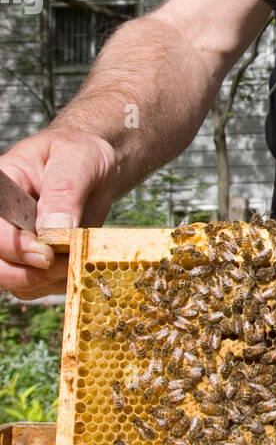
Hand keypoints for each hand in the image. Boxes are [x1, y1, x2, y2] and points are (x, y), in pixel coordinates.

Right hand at [0, 128, 116, 297]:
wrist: (97, 168)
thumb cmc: (80, 156)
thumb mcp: (77, 162)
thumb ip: (64, 193)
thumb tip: (54, 229)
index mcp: (1, 192)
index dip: (13, 246)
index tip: (44, 253)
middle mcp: (2, 222)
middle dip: (29, 273)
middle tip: (64, 263)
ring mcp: (15, 245)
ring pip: (14, 282)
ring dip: (48, 281)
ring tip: (76, 257)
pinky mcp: (32, 262)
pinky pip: (36, 288)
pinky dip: (58, 284)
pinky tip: (76, 263)